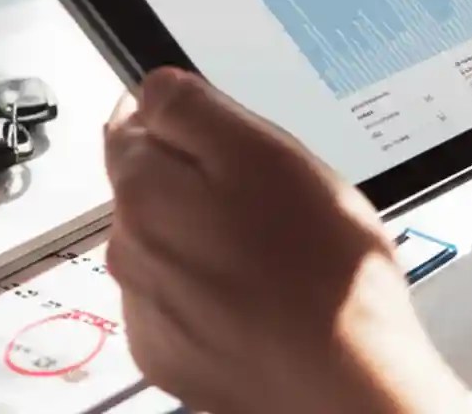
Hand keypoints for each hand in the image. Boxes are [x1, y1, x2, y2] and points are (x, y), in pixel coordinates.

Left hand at [104, 68, 468, 413]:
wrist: (342, 381)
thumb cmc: (320, 271)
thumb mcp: (272, 152)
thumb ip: (197, 110)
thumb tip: (154, 89)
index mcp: (146, 188)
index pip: (135, 118)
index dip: (189, 120)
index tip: (230, 138)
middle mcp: (129, 248)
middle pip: (152, 183)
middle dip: (200, 180)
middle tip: (272, 198)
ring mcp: (146, 306)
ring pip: (168, 241)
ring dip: (207, 234)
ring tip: (276, 253)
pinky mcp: (168, 351)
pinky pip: (179, 298)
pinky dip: (210, 289)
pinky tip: (260, 296)